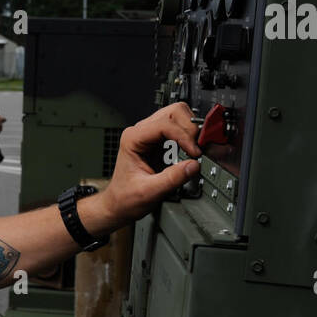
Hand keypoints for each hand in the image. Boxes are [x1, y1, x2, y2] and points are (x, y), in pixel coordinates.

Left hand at [97, 102, 201, 227]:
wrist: (119, 204)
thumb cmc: (125, 197)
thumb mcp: (149, 192)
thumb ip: (172, 179)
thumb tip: (194, 165)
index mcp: (132, 139)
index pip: (164, 124)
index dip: (183, 136)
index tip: (194, 152)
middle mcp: (141, 132)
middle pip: (173, 112)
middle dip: (190, 128)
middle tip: (197, 148)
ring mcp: (151, 134)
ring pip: (178, 116)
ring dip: (191, 131)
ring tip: (195, 149)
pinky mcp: (160, 141)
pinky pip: (180, 128)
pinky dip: (190, 137)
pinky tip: (190, 151)